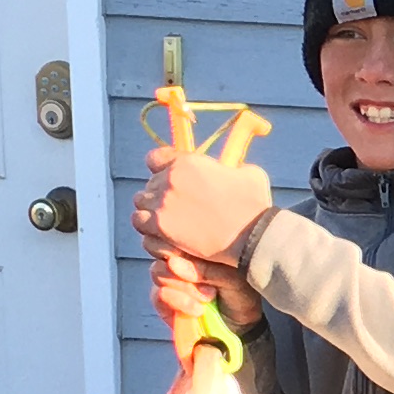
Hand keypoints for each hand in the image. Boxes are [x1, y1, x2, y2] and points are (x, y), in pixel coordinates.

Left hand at [133, 133, 275, 265]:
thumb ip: (232, 167)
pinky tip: (161, 232)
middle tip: (175, 206)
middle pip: (149, 182)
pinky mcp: (160, 226)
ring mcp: (163, 203)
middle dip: (160, 193)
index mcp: (187, 162)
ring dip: (151, 209)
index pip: (155, 158)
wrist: (250, 235)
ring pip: (140, 202)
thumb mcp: (249, 173)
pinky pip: (139, 221)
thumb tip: (229, 170)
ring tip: (166, 220)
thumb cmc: (254, 205)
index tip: (169, 177)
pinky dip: (147, 226)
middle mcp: (170, 178)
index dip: (161, 167)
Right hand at [151, 244, 262, 330]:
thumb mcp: (230, 274)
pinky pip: (159, 294)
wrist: (240, 326)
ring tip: (209, 296)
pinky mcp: (163, 301)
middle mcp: (178, 257)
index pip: (174, 232)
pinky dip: (179, 301)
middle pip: (160, 248)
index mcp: (195, 244)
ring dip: (185, 286)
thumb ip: (204, 266)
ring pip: (159, 271)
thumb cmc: (240, 294)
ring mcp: (168, 278)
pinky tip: (198, 309)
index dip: (182, 243)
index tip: (203, 254)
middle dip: (184, 266)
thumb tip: (172, 263)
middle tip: (208, 281)